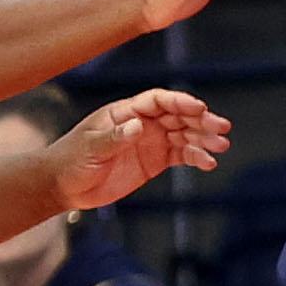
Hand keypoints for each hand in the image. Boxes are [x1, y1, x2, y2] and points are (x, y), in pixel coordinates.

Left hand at [48, 89, 235, 212]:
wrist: (64, 185)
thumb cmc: (71, 160)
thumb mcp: (90, 148)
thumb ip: (114, 137)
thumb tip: (137, 126)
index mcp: (125, 112)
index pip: (158, 100)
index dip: (180, 101)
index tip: (199, 107)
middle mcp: (142, 123)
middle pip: (178, 115)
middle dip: (201, 120)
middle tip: (221, 127)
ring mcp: (150, 141)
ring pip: (184, 135)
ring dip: (204, 138)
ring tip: (222, 146)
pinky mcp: (154, 161)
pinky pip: (181, 155)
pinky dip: (196, 157)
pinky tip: (208, 163)